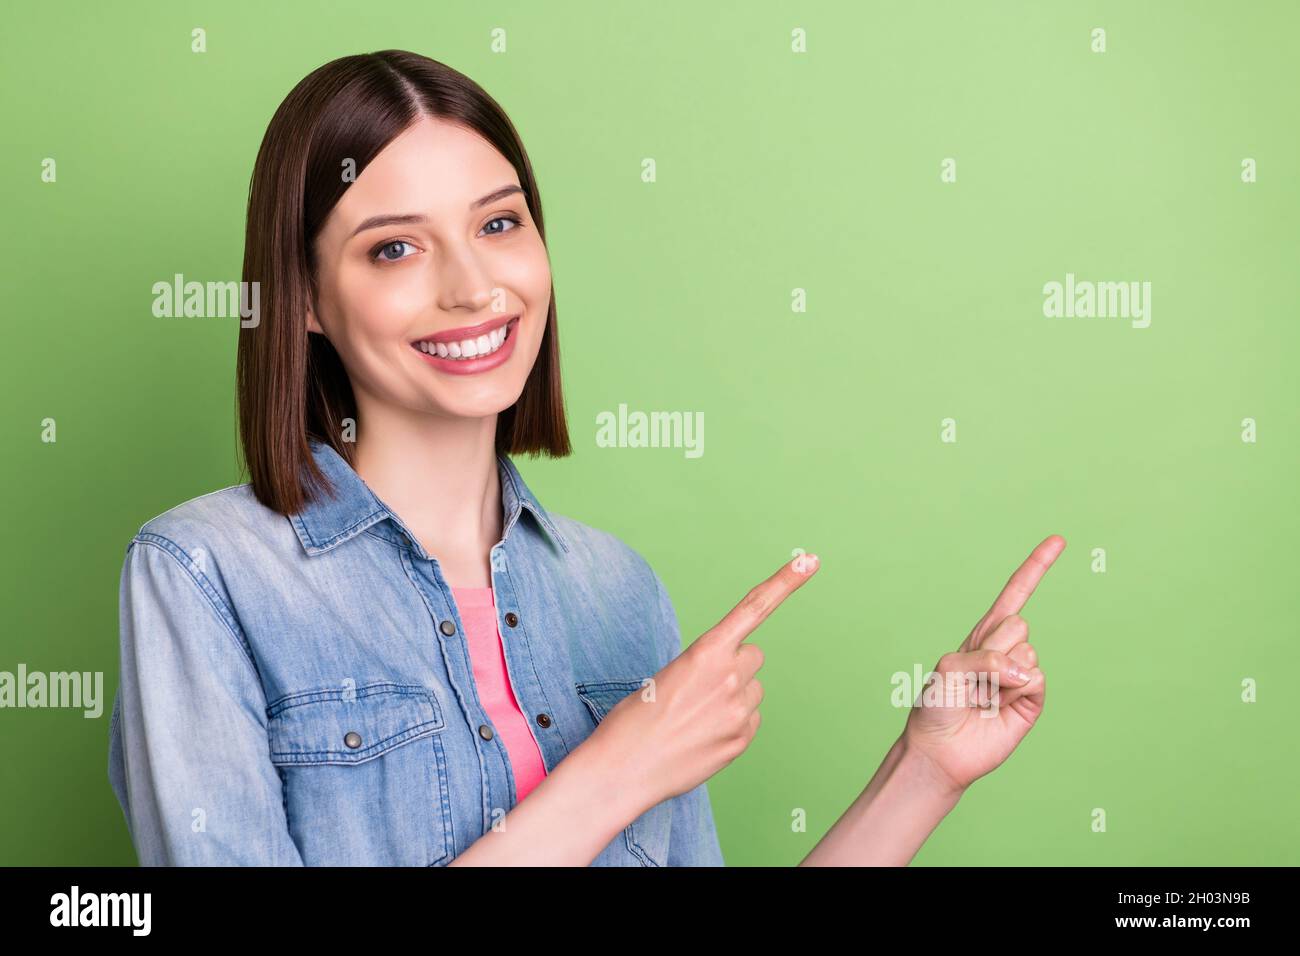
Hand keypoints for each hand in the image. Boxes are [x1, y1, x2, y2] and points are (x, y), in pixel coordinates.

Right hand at [588, 552, 820, 814]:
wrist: (624, 769)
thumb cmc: (636, 718)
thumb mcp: (668, 676)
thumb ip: (707, 668)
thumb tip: (733, 680)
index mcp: (706, 651)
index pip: (754, 608)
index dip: (785, 582)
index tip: (810, 561)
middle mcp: (729, 677)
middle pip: (753, 657)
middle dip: (735, 665)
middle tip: (701, 686)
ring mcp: (739, 712)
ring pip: (753, 691)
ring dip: (733, 697)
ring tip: (697, 715)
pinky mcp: (741, 741)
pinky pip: (749, 720)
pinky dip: (731, 725)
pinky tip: (702, 735)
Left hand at [901, 535, 1064, 794]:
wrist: (940, 749)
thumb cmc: (937, 704)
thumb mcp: (949, 668)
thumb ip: (986, 658)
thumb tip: (1027, 671)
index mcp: (984, 634)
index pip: (1014, 595)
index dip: (1036, 567)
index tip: (1058, 540)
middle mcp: (1006, 650)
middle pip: (1017, 624)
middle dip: (992, 650)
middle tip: (973, 678)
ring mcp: (1021, 675)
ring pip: (1027, 653)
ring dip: (1000, 676)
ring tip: (982, 696)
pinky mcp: (1032, 700)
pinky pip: (1037, 679)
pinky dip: (1016, 691)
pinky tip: (999, 706)